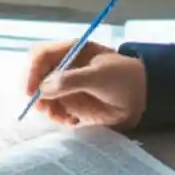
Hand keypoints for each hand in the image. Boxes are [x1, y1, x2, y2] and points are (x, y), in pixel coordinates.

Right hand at [26, 40, 145, 129]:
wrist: (143, 97)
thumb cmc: (124, 78)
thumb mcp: (99, 76)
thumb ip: (71, 80)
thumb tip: (43, 88)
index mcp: (70, 52)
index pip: (40, 56)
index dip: (31, 71)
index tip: (31, 91)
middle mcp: (63, 68)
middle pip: (36, 77)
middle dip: (36, 93)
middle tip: (43, 108)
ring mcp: (65, 86)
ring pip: (43, 97)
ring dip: (47, 109)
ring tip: (63, 118)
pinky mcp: (71, 103)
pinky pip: (55, 111)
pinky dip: (58, 118)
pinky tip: (72, 122)